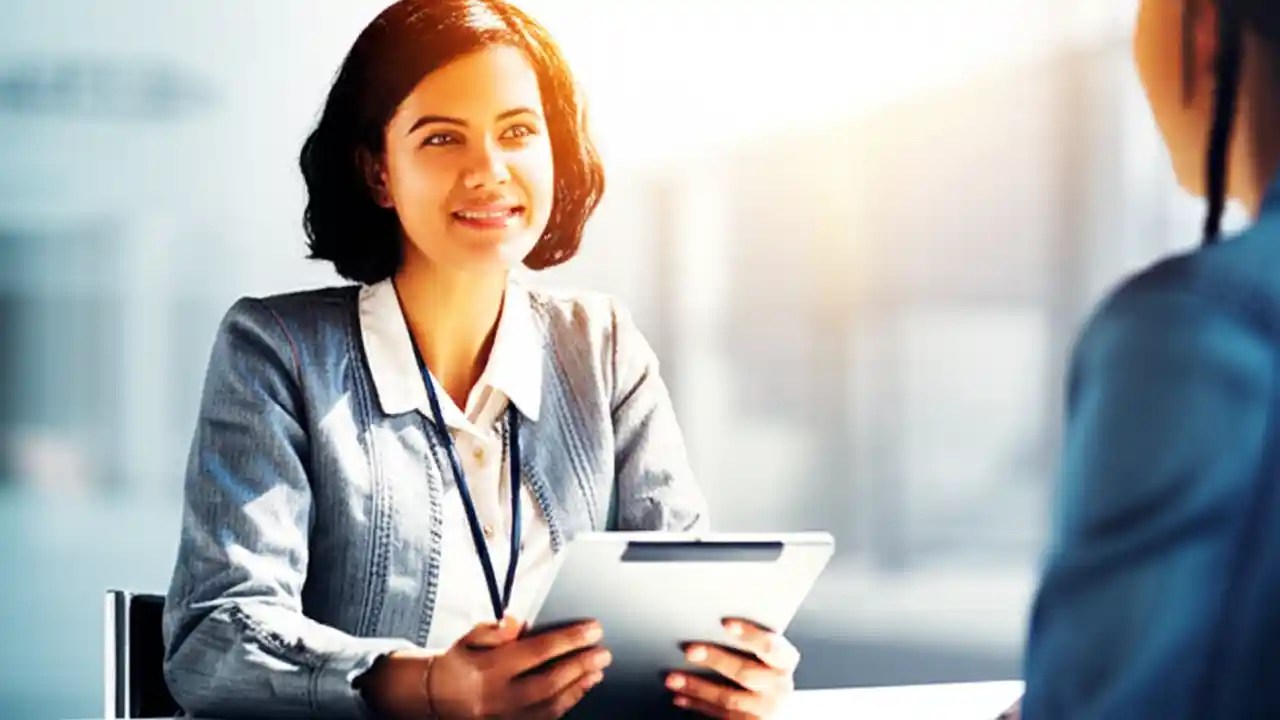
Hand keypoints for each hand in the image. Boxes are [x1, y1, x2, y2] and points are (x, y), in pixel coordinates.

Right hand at [428, 615, 611, 719]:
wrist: (433, 696)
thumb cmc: (456, 662)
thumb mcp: (469, 637)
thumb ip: (496, 630)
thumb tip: (518, 621)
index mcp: (489, 668)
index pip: (538, 651)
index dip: (570, 639)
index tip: (593, 629)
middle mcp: (499, 696)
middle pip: (550, 682)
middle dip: (581, 666)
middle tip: (603, 653)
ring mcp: (505, 717)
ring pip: (550, 706)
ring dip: (578, 688)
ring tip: (597, 672)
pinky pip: (544, 719)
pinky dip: (565, 704)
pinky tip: (579, 691)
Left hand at [666, 619, 798, 718]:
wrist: (768, 703)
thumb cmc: (760, 668)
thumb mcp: (761, 654)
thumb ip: (745, 640)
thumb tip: (708, 618)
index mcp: (784, 661)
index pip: (771, 645)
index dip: (750, 634)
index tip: (726, 622)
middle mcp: (779, 687)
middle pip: (746, 672)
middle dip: (715, 660)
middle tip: (689, 650)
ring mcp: (766, 709)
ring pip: (729, 699)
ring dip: (697, 687)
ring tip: (673, 678)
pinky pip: (721, 716)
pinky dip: (697, 705)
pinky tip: (680, 696)